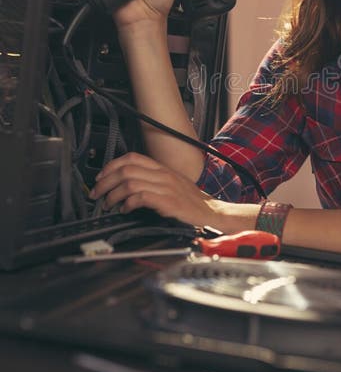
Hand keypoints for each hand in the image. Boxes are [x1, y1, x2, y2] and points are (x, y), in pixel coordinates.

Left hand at [90, 152, 223, 228]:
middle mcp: (163, 174)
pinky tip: (125, 210)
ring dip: (113, 194)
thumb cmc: (192, 202)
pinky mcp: (167, 202)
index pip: (132, 158)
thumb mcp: (172, 184)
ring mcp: (166, 187)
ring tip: (108, 204)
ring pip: (130, 182)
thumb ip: (153, 180)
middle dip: (105, 181)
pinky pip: (141, 197)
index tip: (100, 177)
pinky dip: (128, 204)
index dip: (111, 166)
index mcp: (162, 169)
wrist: (212, 213)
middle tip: (96, 193)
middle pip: (126, 169)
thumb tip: (128, 184)